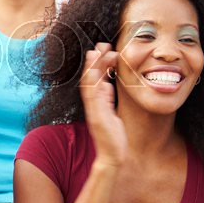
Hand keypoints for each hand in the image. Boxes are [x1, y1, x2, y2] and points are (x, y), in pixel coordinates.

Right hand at [79, 43, 126, 168]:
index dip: (96, 64)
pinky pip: (95, 102)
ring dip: (93, 70)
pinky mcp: (98, 120)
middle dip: (94, 62)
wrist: (112, 156)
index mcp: (96, 104)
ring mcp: (94, 112)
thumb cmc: (113, 137)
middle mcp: (92, 106)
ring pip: (90, 87)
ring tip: (98, 55)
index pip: (93, 80)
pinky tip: (103, 80)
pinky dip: (97, 90)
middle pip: (90, 79)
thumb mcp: (112, 115)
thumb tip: (108, 86)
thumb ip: (107, 100)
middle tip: (101, 45)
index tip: (101, 50)